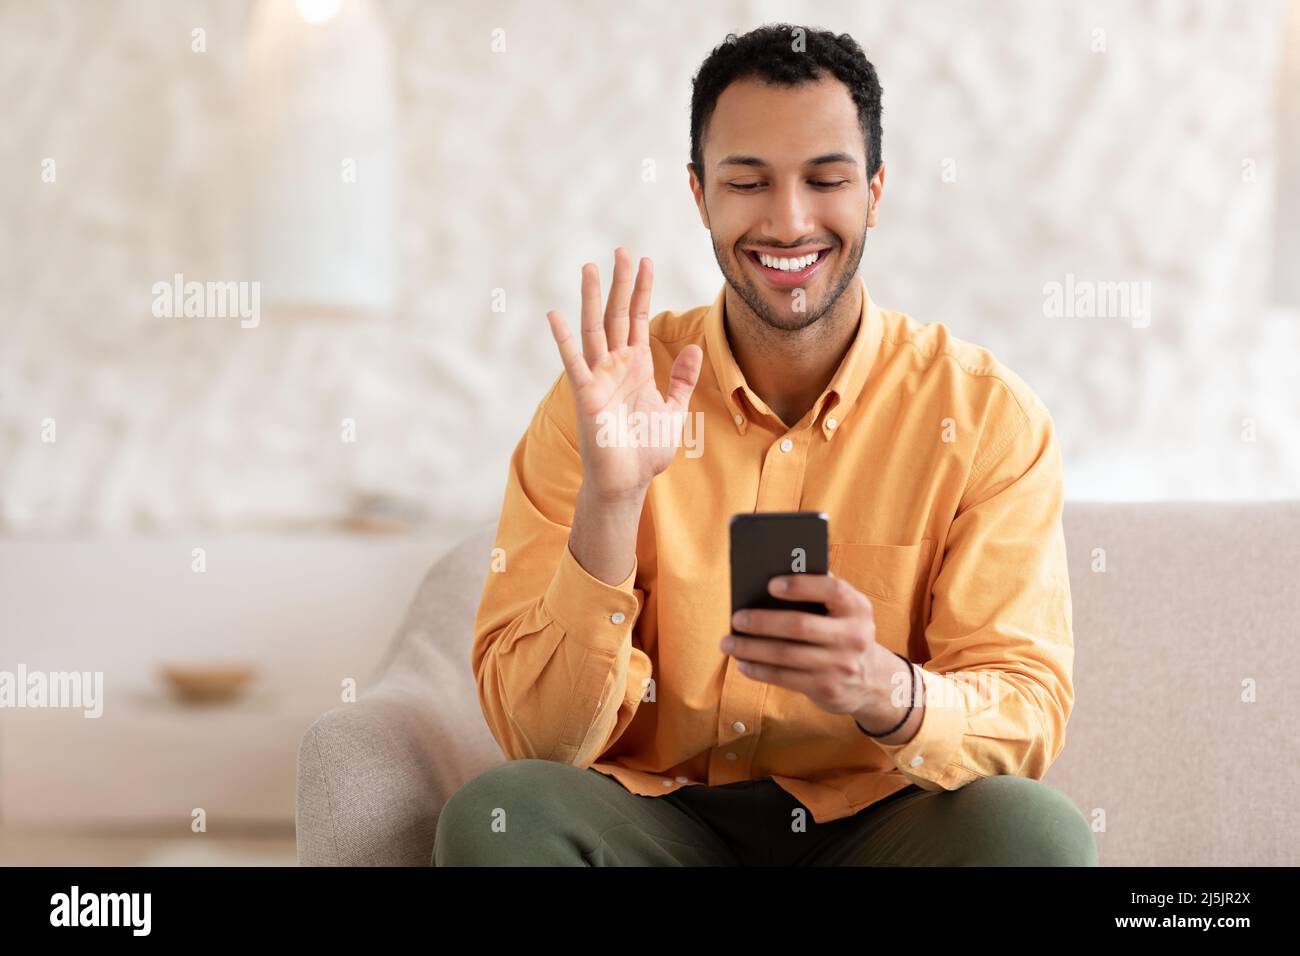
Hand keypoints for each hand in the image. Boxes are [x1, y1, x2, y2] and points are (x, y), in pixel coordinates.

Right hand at [546, 248, 702, 501]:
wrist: (628, 482)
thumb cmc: (645, 450)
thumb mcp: (673, 409)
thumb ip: (681, 378)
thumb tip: (694, 348)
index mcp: (636, 367)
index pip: (638, 320)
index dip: (641, 291)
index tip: (645, 262)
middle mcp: (616, 366)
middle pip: (617, 315)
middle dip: (621, 283)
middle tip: (623, 250)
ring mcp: (599, 378)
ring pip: (594, 330)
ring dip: (592, 299)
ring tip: (591, 268)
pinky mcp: (586, 395)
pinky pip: (574, 363)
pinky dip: (563, 339)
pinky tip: (555, 315)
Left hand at [720, 573, 891, 715]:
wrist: (872, 681)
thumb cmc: (842, 632)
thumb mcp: (844, 612)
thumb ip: (819, 593)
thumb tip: (769, 577)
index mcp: (857, 608)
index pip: (833, 590)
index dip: (801, 586)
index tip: (770, 585)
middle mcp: (853, 636)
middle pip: (800, 626)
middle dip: (762, 622)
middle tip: (736, 618)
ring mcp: (840, 666)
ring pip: (786, 655)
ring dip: (751, 649)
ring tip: (728, 643)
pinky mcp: (826, 689)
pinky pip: (784, 678)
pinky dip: (759, 670)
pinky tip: (742, 663)